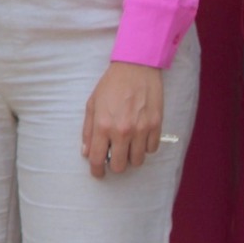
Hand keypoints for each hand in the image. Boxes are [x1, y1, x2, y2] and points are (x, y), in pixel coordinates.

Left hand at [81, 61, 163, 177]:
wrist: (136, 68)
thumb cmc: (111, 85)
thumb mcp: (92, 105)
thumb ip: (88, 130)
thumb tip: (87, 152)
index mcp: (103, 126)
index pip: (98, 159)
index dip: (97, 171)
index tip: (98, 173)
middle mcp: (123, 131)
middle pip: (121, 166)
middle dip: (115, 165)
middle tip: (114, 157)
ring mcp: (141, 130)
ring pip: (138, 161)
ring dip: (131, 157)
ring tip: (127, 146)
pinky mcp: (156, 126)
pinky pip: (151, 149)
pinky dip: (145, 148)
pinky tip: (139, 137)